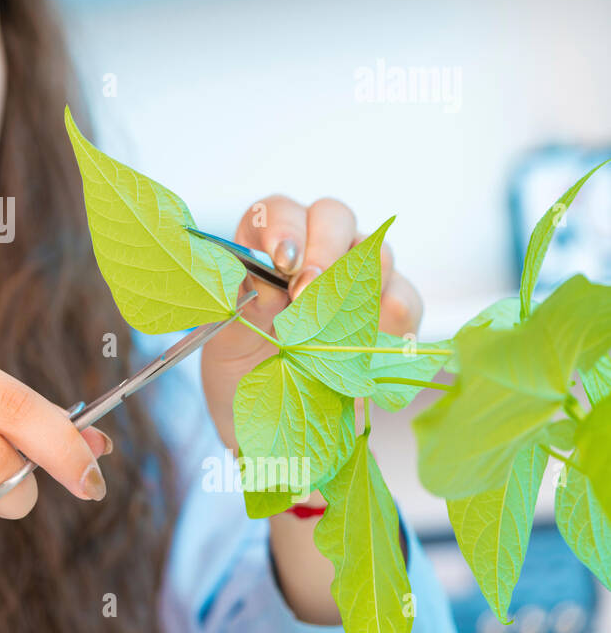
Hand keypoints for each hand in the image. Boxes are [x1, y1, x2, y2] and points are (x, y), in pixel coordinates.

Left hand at [199, 196, 423, 451]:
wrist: (275, 420)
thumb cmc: (242, 368)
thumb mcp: (228, 343)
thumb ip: (243, 310)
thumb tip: (261, 282)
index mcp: (264, 244)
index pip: (276, 211)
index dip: (281, 227)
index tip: (280, 260)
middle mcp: (315, 247)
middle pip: (333, 216)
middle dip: (323, 249)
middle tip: (306, 291)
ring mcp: (359, 274)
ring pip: (375, 252)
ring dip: (354, 287)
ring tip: (327, 330)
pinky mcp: (392, 309)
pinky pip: (404, 299)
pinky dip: (384, 321)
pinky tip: (358, 348)